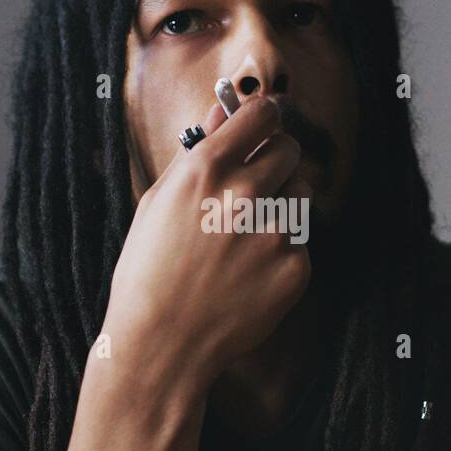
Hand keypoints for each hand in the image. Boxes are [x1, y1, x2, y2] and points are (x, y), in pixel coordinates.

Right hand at [101, 95, 312, 394]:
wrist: (162, 343)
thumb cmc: (149, 271)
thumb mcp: (160, 200)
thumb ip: (199, 150)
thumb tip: (225, 108)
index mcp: (206, 170)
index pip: (262, 114)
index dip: (266, 117)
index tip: (266, 125)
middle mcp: (244, 195)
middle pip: (290, 150)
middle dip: (275, 163)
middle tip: (252, 189)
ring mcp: (274, 233)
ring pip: (301, 195)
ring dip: (281, 206)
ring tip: (243, 239)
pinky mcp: (295, 267)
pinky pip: (301, 240)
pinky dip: (281, 251)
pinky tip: (248, 272)